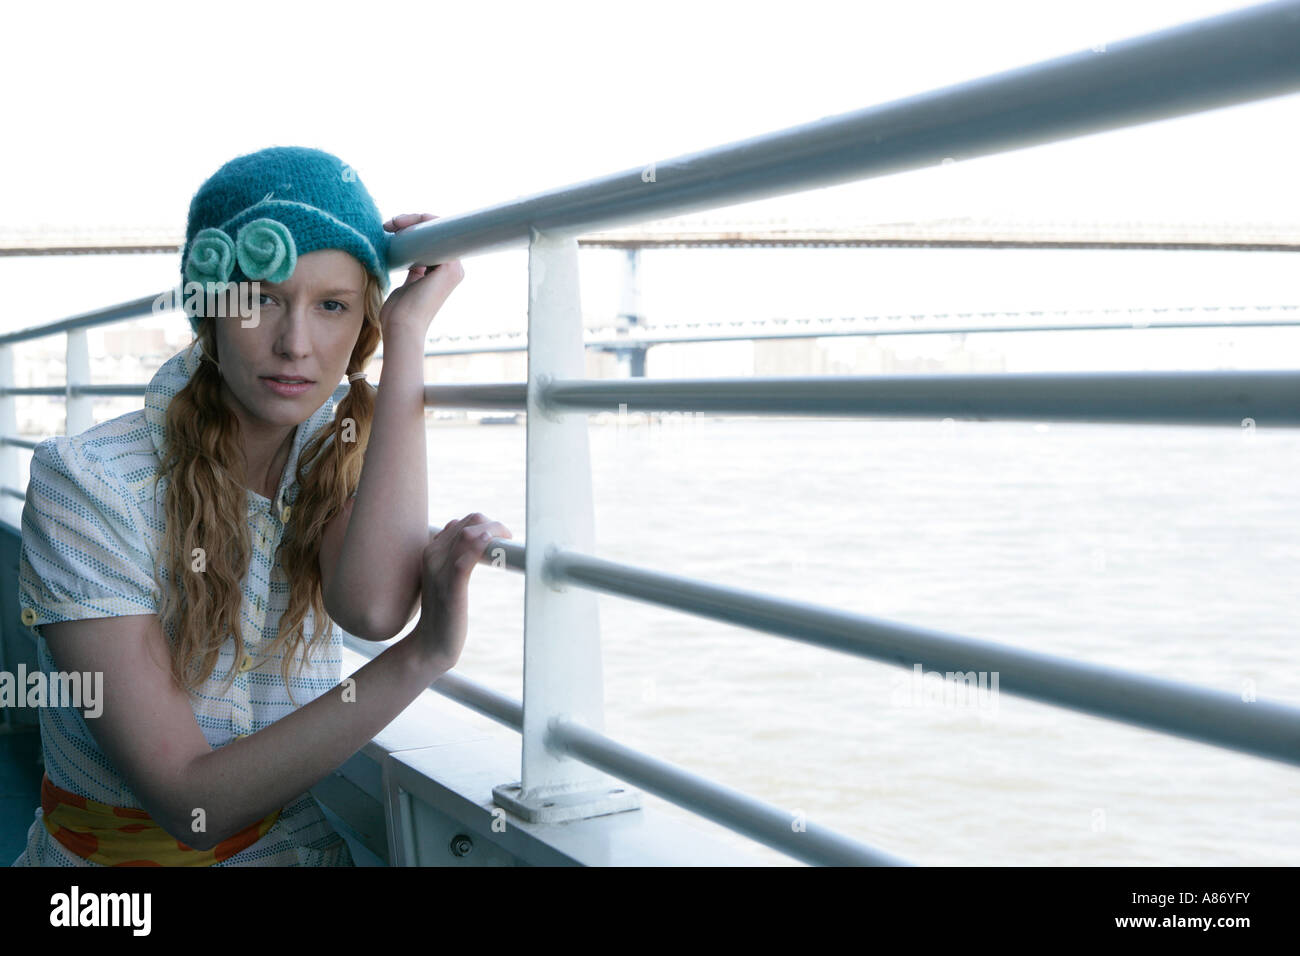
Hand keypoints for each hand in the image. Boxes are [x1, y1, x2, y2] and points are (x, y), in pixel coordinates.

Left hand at [379, 213, 464, 338]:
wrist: (402, 325)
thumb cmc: (398, 312)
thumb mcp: (407, 286)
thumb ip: (414, 272)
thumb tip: (411, 259)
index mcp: (443, 274)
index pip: (431, 242)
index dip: (412, 231)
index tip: (389, 229)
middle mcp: (453, 269)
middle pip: (436, 233)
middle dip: (412, 222)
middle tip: (389, 225)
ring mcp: (454, 267)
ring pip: (437, 229)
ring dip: (414, 220)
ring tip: (393, 225)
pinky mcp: (451, 266)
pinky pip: (440, 230)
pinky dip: (423, 221)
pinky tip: (402, 224)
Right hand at [408, 512, 511, 673]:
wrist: (430, 644)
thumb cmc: (443, 612)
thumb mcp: (445, 579)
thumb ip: (454, 559)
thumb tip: (474, 540)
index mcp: (431, 552)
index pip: (462, 522)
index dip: (486, 524)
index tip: (501, 538)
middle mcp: (432, 556)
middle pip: (468, 523)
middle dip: (494, 526)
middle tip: (508, 542)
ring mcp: (440, 570)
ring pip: (468, 534)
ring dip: (494, 532)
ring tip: (508, 542)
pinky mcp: (451, 587)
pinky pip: (466, 558)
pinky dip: (482, 546)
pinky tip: (495, 545)